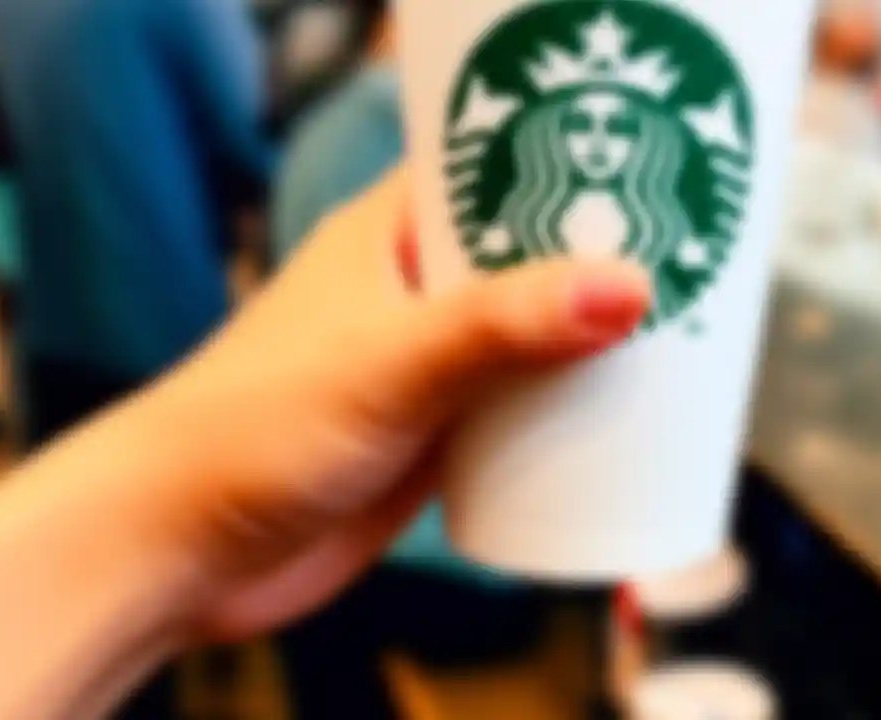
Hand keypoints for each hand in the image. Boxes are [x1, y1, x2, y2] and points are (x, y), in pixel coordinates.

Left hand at [99, 168, 649, 640]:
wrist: (181, 549)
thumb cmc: (253, 429)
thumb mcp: (388, 364)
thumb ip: (502, 327)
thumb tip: (629, 287)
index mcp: (390, 236)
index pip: (492, 167)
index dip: (569, 158)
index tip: (653, 162)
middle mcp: (415, 293)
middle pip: (532, 259)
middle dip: (605, 263)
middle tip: (698, 261)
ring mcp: (428, 368)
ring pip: (534, 342)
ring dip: (596, 348)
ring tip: (687, 341)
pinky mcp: (435, 438)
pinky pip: (522, 415)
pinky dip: (572, 418)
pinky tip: (633, 427)